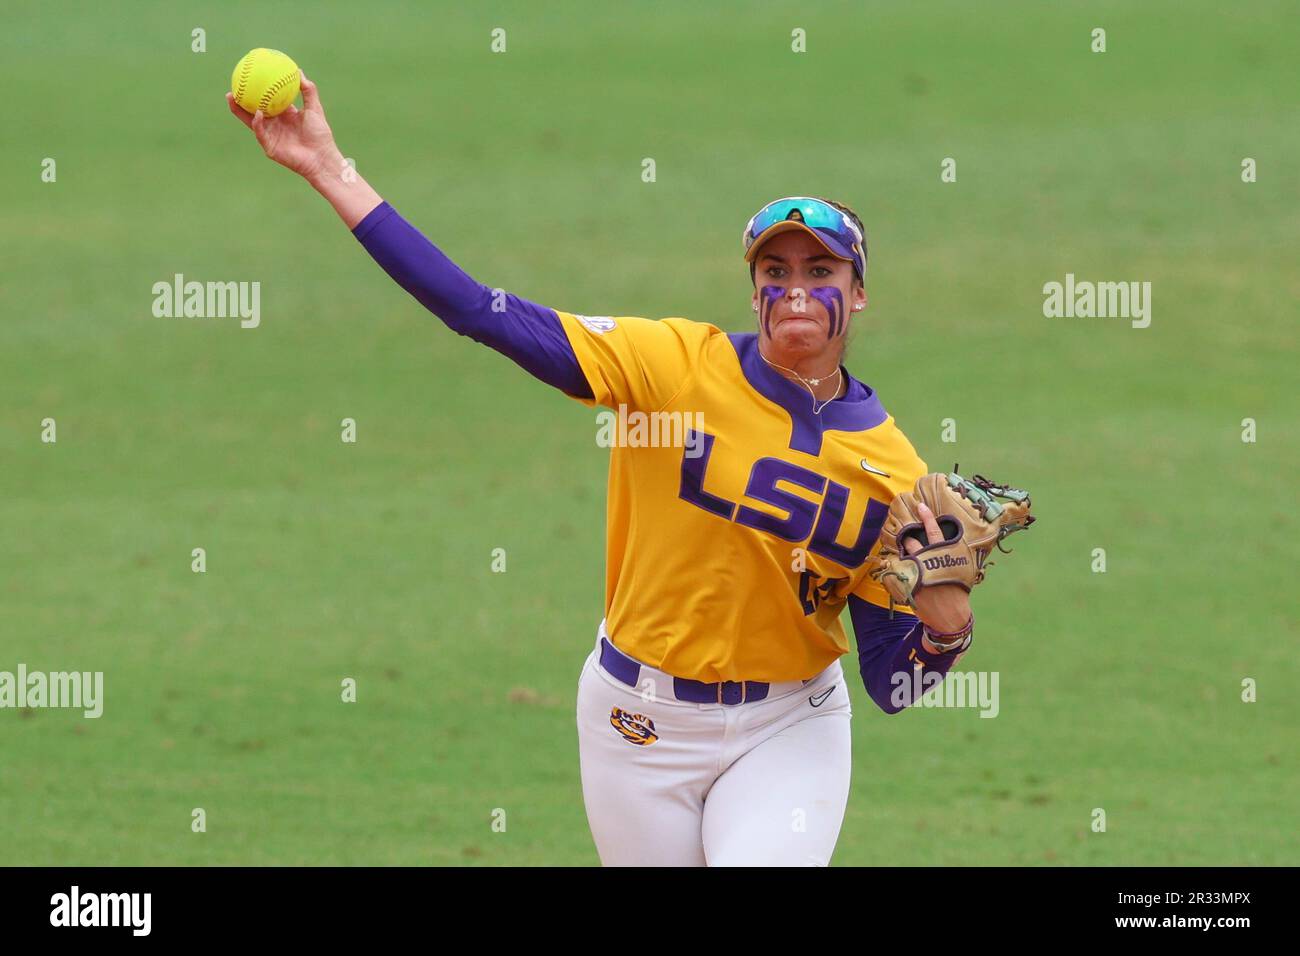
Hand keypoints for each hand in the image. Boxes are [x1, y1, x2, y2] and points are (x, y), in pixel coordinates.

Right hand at [226, 73, 341, 183]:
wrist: (322, 157)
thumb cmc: (320, 135)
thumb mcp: (315, 109)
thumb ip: (308, 91)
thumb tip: (298, 71)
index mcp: (284, 115)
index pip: (267, 101)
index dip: (257, 91)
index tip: (249, 77)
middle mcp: (275, 124)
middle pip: (253, 109)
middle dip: (241, 99)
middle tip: (233, 85)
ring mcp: (271, 136)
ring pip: (251, 121)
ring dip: (240, 110)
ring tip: (231, 97)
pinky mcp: (270, 147)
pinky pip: (260, 133)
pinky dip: (258, 123)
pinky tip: (257, 113)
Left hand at [904, 501, 972, 648]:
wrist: (950, 614)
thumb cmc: (958, 588)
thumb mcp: (962, 566)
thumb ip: (953, 551)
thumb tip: (947, 537)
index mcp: (945, 554)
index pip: (934, 531)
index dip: (927, 517)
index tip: (920, 505)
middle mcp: (930, 561)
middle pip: (913, 541)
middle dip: (907, 535)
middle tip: (903, 528)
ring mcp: (918, 572)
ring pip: (904, 553)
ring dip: (902, 549)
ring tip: (901, 544)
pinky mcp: (909, 583)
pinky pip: (898, 568)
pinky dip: (896, 564)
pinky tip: (895, 563)